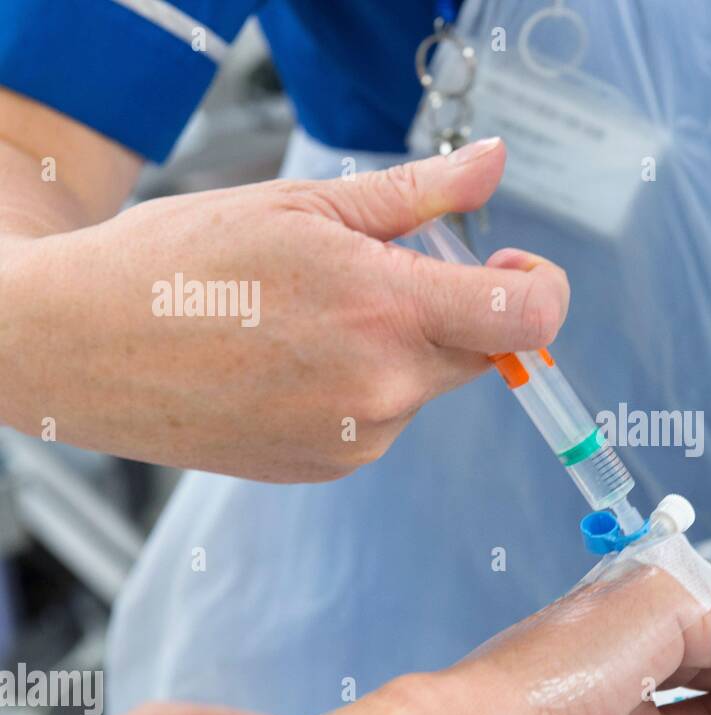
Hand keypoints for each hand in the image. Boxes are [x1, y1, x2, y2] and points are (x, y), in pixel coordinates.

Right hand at [0, 137, 569, 480]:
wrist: (83, 348)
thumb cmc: (180, 264)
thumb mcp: (304, 205)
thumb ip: (417, 195)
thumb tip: (492, 164)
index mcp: (385, 311)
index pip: (526, 318)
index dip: (540, 289)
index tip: (516, 268)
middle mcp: (384, 388)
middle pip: (478, 350)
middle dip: (451, 309)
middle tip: (372, 275)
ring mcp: (359, 438)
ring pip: (425, 385)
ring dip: (397, 350)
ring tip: (305, 321)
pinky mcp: (330, 468)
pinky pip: (382, 419)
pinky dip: (361, 388)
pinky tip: (290, 364)